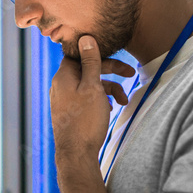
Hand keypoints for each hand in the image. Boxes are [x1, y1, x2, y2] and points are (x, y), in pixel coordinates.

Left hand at [51, 36, 135, 158]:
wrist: (76, 154)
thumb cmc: (86, 121)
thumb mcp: (92, 87)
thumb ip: (90, 62)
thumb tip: (85, 38)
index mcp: (63, 76)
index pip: (81, 54)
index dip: (99, 54)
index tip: (116, 57)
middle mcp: (60, 86)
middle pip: (87, 69)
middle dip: (110, 72)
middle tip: (132, 73)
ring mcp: (64, 100)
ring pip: (89, 85)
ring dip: (108, 89)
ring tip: (123, 101)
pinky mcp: (69, 112)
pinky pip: (85, 98)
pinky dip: (99, 100)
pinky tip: (110, 109)